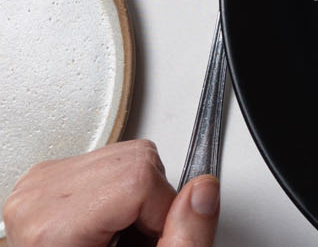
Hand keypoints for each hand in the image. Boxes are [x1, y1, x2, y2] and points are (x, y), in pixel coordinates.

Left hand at [3, 143, 218, 246]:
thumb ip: (182, 238)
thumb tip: (203, 190)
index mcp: (52, 226)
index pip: (141, 180)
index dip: (163, 213)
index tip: (150, 241)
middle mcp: (39, 196)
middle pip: (137, 161)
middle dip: (154, 201)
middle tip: (135, 240)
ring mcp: (42, 181)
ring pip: (128, 154)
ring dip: (141, 192)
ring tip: (120, 233)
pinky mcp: (49, 175)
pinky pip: (110, 158)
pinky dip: (123, 187)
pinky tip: (108, 221)